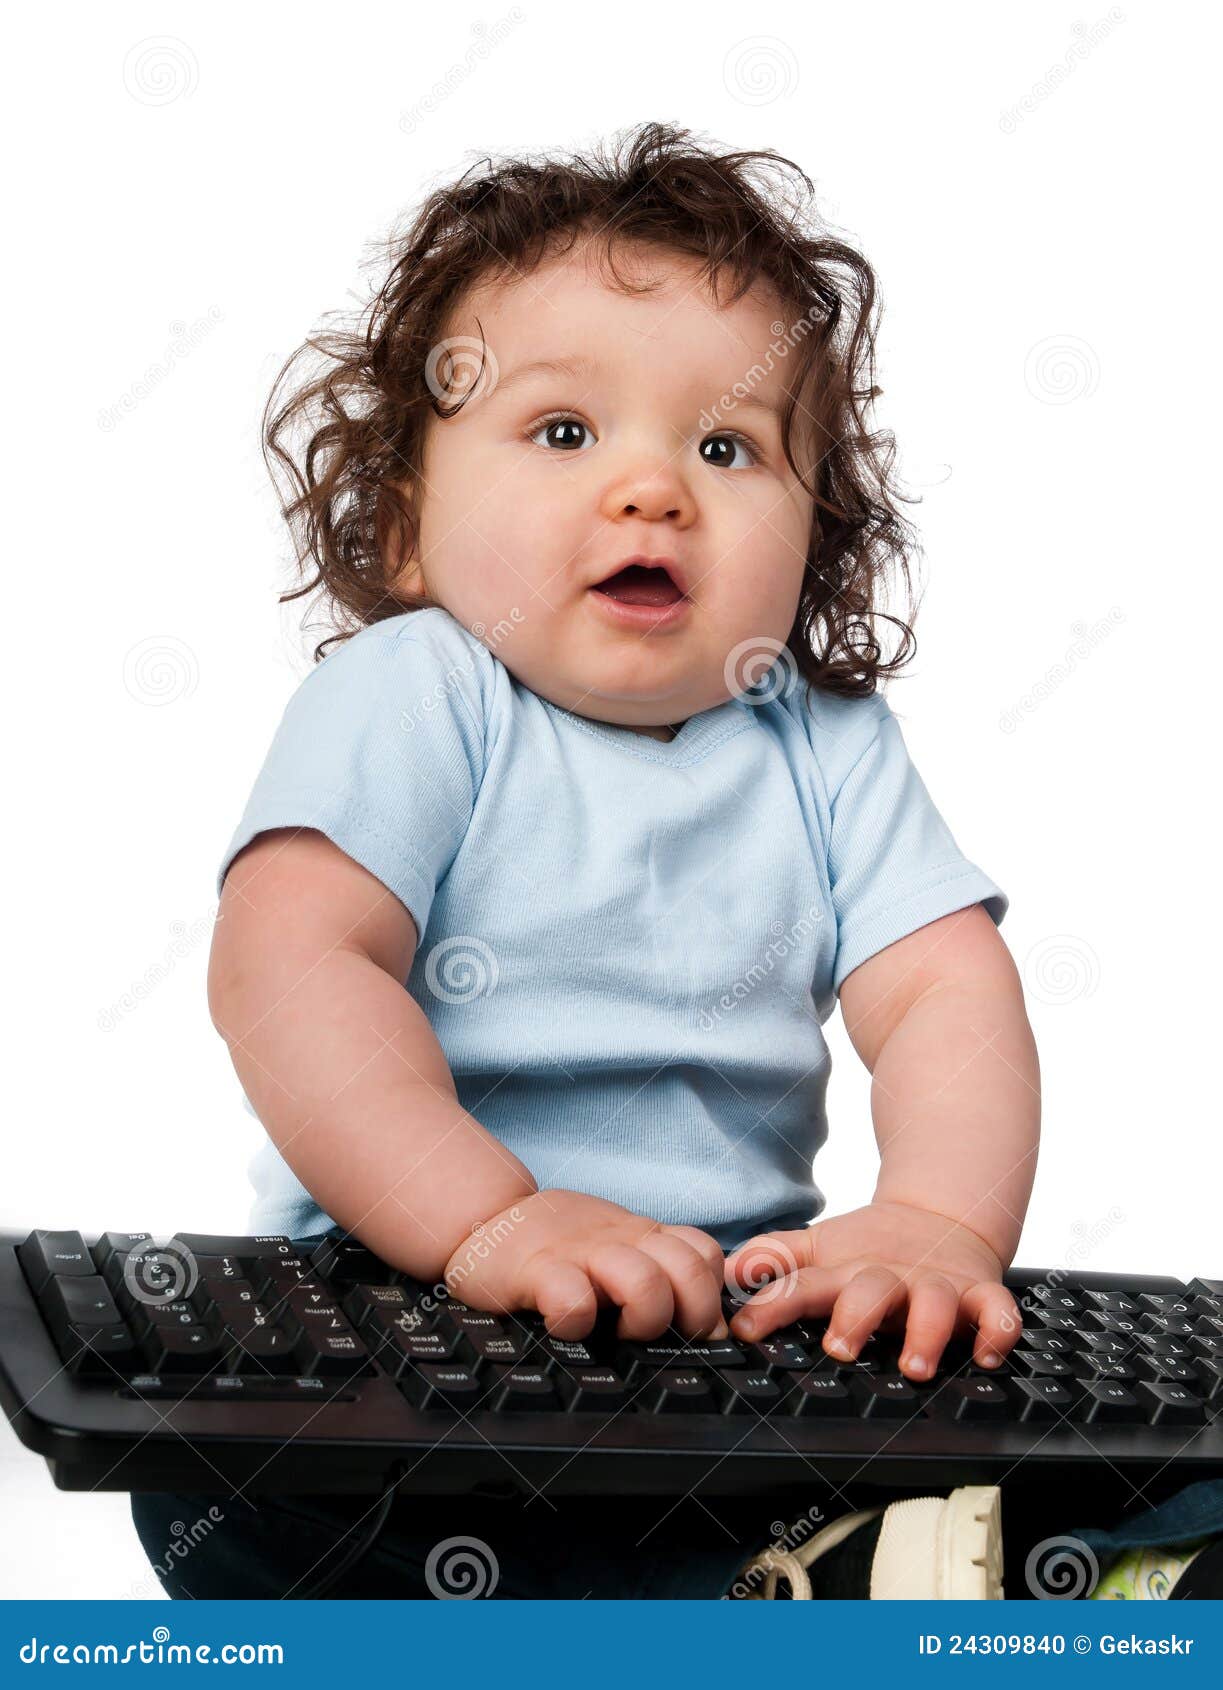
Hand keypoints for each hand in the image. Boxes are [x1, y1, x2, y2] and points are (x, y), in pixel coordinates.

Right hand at [442, 1189, 729, 1341]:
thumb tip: (708, 1326)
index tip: (693, 1329)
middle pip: (691, 1270)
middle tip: (660, 1336)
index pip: (706, 1254)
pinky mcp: (538, 1270)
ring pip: (646, 1282)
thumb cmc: (556, 1247)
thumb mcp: (613, 1245)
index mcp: (643, 1237)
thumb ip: (655, 1269)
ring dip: (641, 1318)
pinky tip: (565, 1326)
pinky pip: (573, 1300)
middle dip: (691, 1315)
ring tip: (615, 1333)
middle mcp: (622, 1241)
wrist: (485, 1218)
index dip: (710, 1296)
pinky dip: (576, 1323)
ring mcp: (582, 1253)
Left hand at [724, 1200, 1022, 1380]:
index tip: (745, 1329)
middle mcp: (891, 1277)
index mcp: (846, 1270)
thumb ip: (773, 1259)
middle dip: (855, 1316)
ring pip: (936, 1303)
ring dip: (926, 1332)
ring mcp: (938, 1285)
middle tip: (841, 1347)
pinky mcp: (981, 1292)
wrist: (943, 1217)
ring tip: (913, 1366)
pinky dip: (998, 1330)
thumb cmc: (871, 1250)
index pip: (803, 1283)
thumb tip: (723, 1271)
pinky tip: (987, 1356)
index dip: (772, 1304)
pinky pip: (999, 1311)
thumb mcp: (819, 1251)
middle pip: (871, 1289)